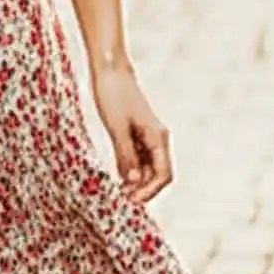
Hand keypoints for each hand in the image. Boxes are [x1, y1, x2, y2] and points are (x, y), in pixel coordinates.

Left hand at [91, 60, 173, 203]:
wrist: (110, 72)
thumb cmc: (114, 96)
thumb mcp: (117, 128)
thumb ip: (126, 156)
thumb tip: (133, 182)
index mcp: (157, 138)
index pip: (162, 175)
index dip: (149, 192)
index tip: (132, 201)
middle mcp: (157, 139)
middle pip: (157, 174)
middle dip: (143, 190)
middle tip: (123, 201)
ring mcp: (147, 137)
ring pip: (147, 168)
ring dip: (136, 182)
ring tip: (120, 193)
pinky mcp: (135, 133)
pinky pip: (137, 158)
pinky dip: (130, 170)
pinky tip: (118, 178)